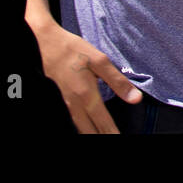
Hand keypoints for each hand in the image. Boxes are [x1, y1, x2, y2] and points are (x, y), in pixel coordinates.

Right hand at [30, 18, 140, 133]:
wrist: (46, 44)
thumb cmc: (74, 50)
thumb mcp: (100, 61)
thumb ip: (118, 82)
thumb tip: (136, 99)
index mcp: (87, 96)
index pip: (104, 124)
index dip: (113, 134)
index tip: (120, 138)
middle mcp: (75, 105)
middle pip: (90, 132)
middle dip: (103, 136)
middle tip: (115, 138)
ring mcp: (65, 105)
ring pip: (80, 129)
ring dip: (92, 134)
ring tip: (104, 135)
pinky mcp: (61, 101)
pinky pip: (73, 121)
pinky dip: (83, 128)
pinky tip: (89, 128)